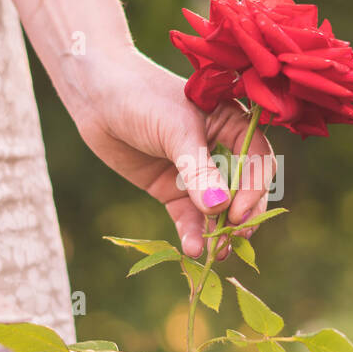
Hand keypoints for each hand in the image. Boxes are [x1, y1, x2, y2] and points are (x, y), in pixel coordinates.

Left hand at [67, 51, 275, 259]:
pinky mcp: (171, 189)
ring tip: (215, 255)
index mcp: (232, 125)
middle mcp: (219, 150)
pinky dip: (191, 233)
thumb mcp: (175, 131)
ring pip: (216, 209)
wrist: (96, 96)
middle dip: (240, 217)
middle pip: (242, 191)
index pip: (256, 161)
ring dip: (217, 233)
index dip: (253, 190)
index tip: (239, 214)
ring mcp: (195, 172)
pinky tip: (191, 249)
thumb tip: (220, 209)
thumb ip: (198, 171)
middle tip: (236, 239)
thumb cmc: (142, 97)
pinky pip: (188, 216)